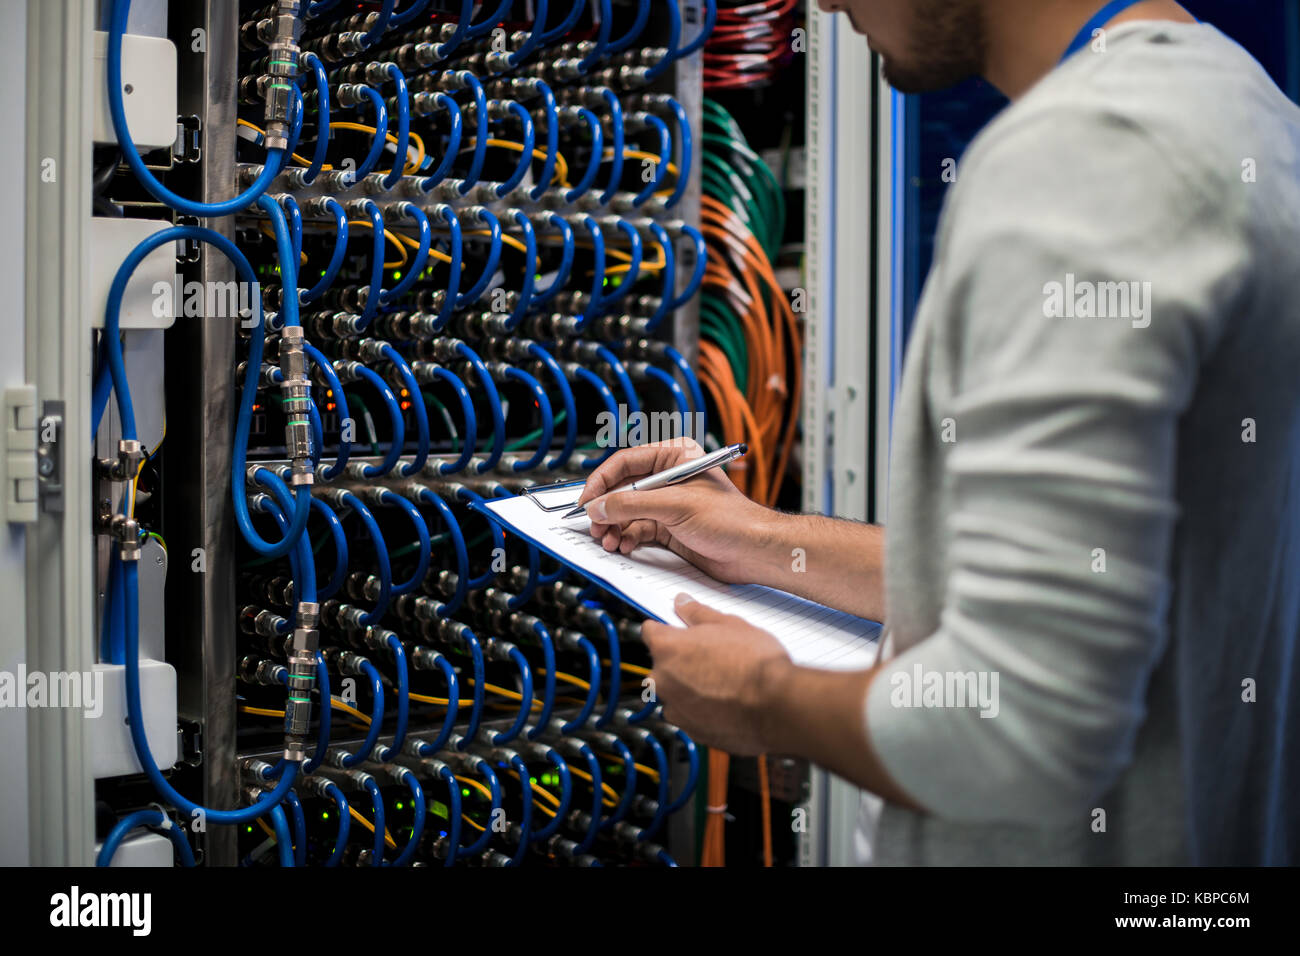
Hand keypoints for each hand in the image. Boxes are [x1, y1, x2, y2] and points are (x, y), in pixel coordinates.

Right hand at [578, 438, 779, 583]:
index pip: (625, 463)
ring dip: (614, 527)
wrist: (753, 551)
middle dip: (606, 509)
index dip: (601, 481)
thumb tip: (599, 507)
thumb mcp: (676, 506)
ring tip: (609, 540)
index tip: (586, 500)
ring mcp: (667, 504)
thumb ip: (632, 506)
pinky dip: (626, 537)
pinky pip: (636, 529)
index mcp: (674, 457)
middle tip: (594, 526)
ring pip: (626, 512)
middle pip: (621, 489)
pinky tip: (625, 545)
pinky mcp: (668, 527)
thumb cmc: (732, 519)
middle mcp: (668, 478)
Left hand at [642, 594, 792, 754]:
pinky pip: (689, 715)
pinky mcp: (691, 731)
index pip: (650, 631)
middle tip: (712, 655)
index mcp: (668, 649)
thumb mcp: (729, 624)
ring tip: (722, 681)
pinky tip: (724, 701)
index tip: (675, 629)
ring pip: (675, 691)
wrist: (777, 706)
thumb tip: (683, 603)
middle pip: (663, 664)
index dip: (666, 628)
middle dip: (681, 660)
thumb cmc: (756, 664)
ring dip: (690, 687)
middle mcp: (663, 680)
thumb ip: (698, 613)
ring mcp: (676, 708)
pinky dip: (701, 709)